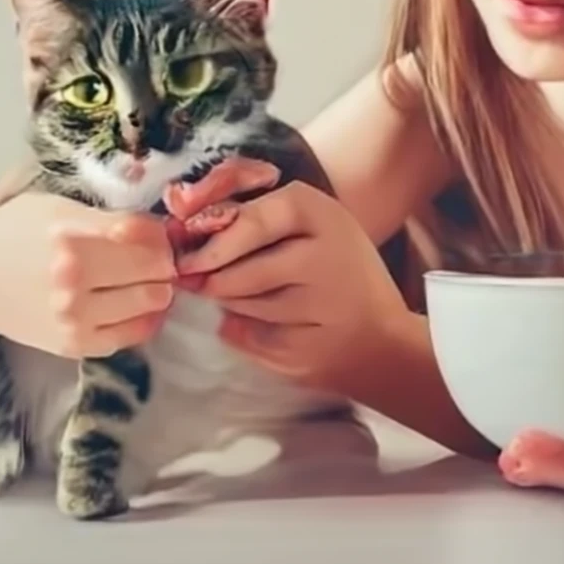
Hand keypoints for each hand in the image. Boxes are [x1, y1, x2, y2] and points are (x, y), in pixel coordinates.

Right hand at [0, 191, 179, 357]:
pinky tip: (141, 306)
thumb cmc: (16, 230)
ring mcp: (73, 313)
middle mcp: (74, 275)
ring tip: (151, 281)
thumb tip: (161, 224)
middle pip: (156, 266)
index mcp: (71, 233)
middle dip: (165, 260)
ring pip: (152, 300)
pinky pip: (133, 334)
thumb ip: (106, 215)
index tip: (159, 233)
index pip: (147, 232)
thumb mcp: (58, 207)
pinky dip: (147, 319)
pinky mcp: (72, 343)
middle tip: (160, 258)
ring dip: (160, 288)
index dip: (161, 232)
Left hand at [162, 157, 409, 391]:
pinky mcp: (307, 349)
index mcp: (323, 214)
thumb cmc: (335, 270)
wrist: (382, 340)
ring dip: (230, 303)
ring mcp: (319, 306)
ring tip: (254, 297)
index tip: (190, 254)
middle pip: (238, 270)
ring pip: (239, 304)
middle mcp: (325, 256)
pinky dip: (244, 333)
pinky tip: (270, 326)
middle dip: (212, 279)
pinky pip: (247, 337)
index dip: (214, 239)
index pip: (251, 220)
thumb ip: (251, 216)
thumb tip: (181, 221)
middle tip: (199, 280)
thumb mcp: (308, 226)